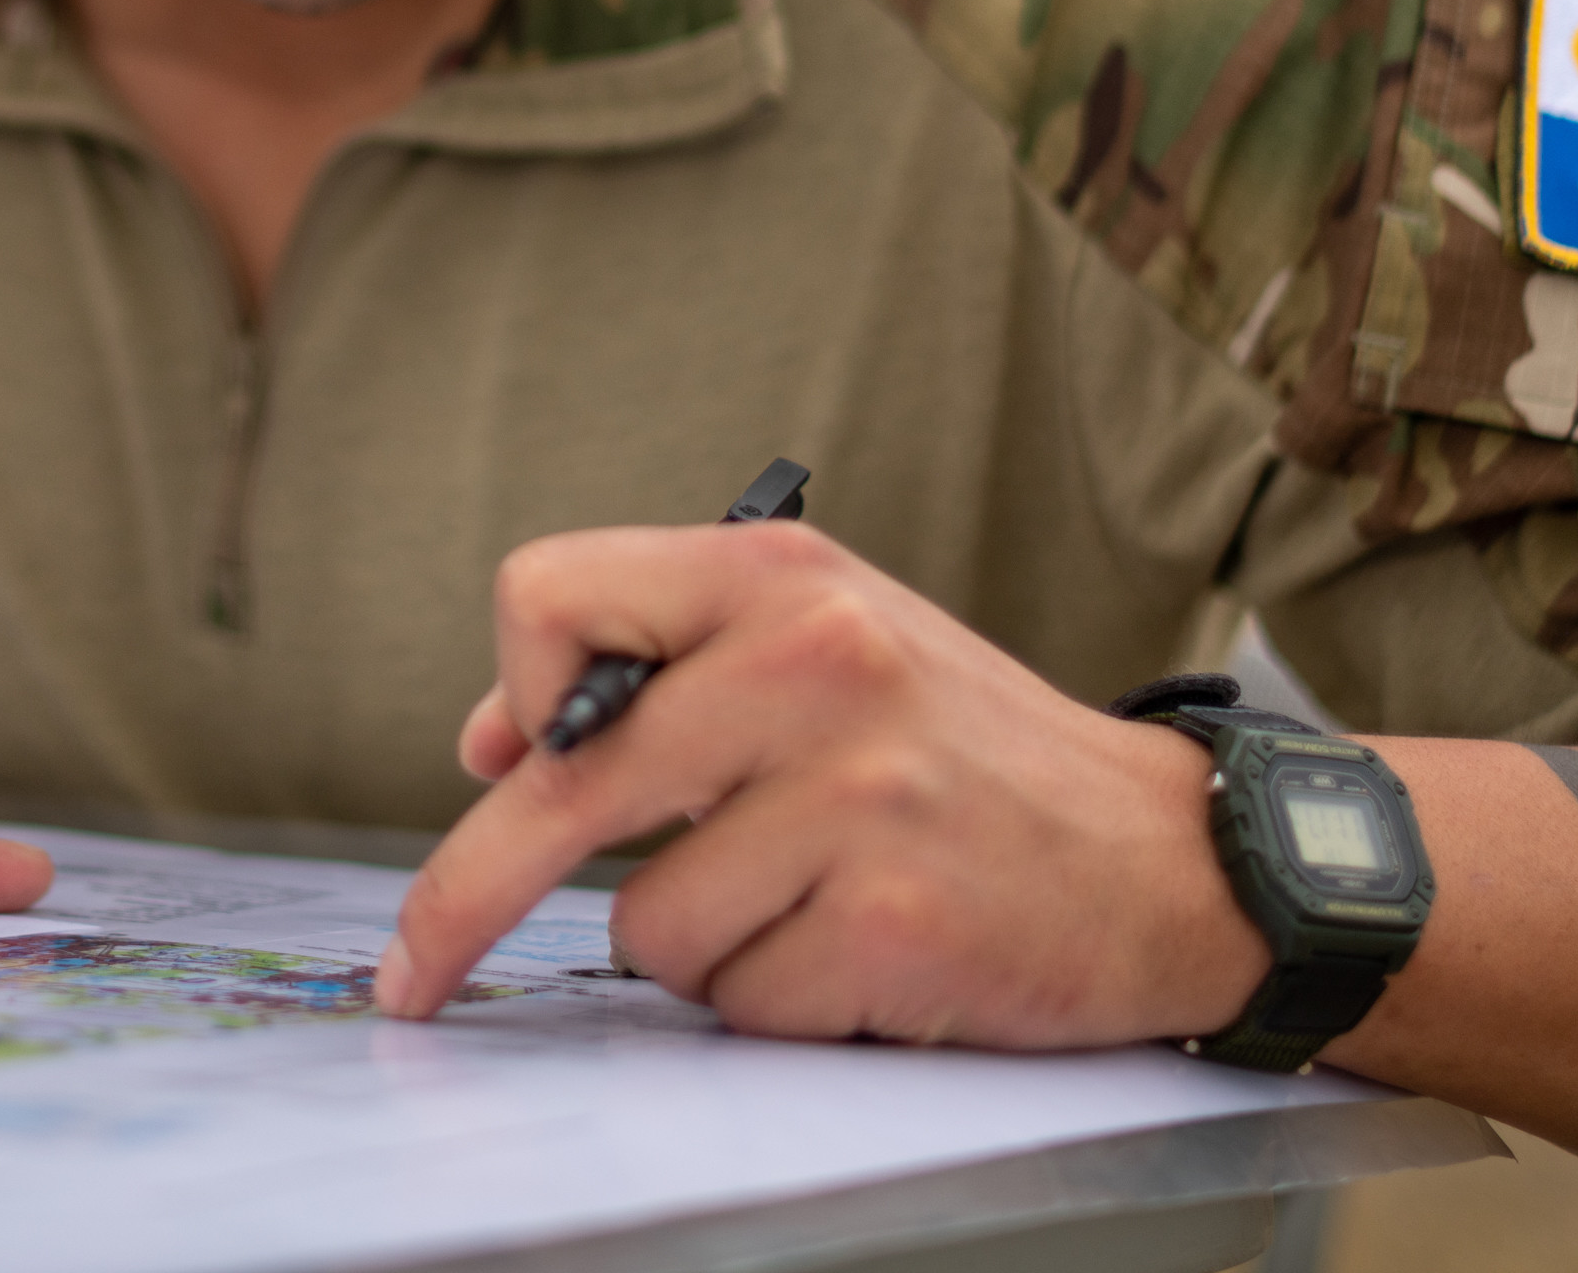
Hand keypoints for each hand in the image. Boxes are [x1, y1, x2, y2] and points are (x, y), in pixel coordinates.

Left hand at [372, 519, 1262, 1043]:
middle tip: (411, 975)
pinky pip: (741, 1003)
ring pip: (650, 928)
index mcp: (779, 575)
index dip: (516, 691)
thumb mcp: (823, 647)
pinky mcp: (893, 922)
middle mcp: (814, 663)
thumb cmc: (962, 752)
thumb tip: (490, 741)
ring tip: (817, 902)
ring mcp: (857, 795)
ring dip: (711, 945)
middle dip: (462, 900)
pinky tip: (869, 951)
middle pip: (557, 791)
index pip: (547, 596)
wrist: (1166, 859)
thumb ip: (660, 672)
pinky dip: (783, 1001)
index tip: (511, 760)